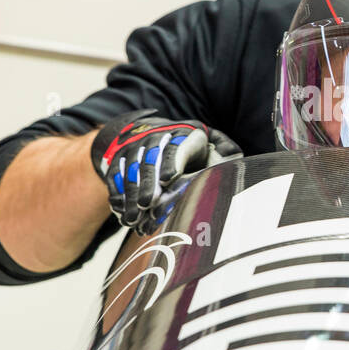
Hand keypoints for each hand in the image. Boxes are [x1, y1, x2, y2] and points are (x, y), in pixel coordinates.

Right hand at [91, 111, 241, 227]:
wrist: (151, 131)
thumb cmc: (190, 147)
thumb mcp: (210, 143)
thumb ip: (224, 150)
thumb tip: (234, 157)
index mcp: (181, 134)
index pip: (175, 146)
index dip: (172, 160)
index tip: (170, 178)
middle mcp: (155, 138)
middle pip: (149, 160)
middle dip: (148, 183)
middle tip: (149, 203)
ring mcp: (134, 148)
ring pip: (130, 171)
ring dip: (131, 195)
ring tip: (134, 218)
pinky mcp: (118, 160)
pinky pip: (114, 178)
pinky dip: (118, 197)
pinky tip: (123, 215)